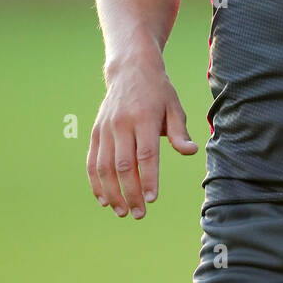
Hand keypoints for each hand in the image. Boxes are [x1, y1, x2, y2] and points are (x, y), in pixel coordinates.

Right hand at [87, 52, 197, 218]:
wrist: (131, 69)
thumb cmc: (158, 92)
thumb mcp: (174, 106)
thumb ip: (180, 132)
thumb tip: (190, 151)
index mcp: (145, 118)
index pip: (146, 154)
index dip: (148, 178)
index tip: (152, 199)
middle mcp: (122, 124)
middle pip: (124, 165)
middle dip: (130, 193)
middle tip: (139, 214)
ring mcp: (106, 128)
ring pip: (104, 167)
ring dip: (112, 193)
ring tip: (122, 212)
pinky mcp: (95, 132)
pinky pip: (92, 161)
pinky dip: (96, 183)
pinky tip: (104, 200)